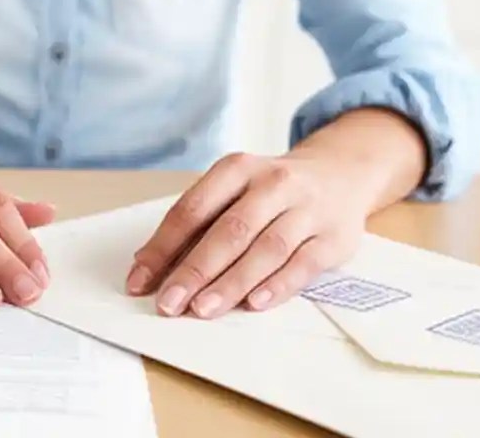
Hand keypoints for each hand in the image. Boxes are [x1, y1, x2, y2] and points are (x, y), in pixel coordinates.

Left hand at [125, 151, 373, 318]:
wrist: (340, 173)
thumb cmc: (271, 191)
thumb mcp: (234, 190)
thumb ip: (196, 223)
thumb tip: (148, 264)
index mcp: (237, 169)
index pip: (193, 209)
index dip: (163, 247)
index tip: (139, 280)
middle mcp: (273, 183)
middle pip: (230, 231)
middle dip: (195, 270)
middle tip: (169, 303)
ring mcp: (307, 209)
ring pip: (266, 249)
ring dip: (232, 282)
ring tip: (203, 309)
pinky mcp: (333, 236)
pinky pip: (303, 264)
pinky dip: (278, 285)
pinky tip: (255, 303)